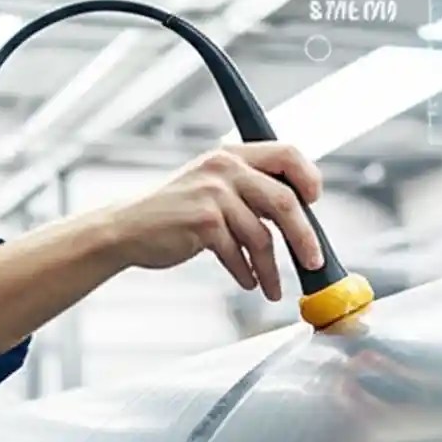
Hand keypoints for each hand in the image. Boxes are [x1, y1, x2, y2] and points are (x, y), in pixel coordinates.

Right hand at [106, 142, 325, 300]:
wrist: (127, 228)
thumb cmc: (173, 212)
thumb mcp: (210, 185)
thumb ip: (248, 189)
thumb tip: (295, 212)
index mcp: (231, 155)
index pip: (287, 154)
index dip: (309, 178)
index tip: (314, 204)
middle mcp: (224, 168)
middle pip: (285, 201)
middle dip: (304, 238)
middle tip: (312, 261)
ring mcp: (213, 195)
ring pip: (262, 237)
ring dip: (271, 269)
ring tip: (272, 287)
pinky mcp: (204, 223)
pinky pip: (239, 254)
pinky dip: (247, 273)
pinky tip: (248, 281)